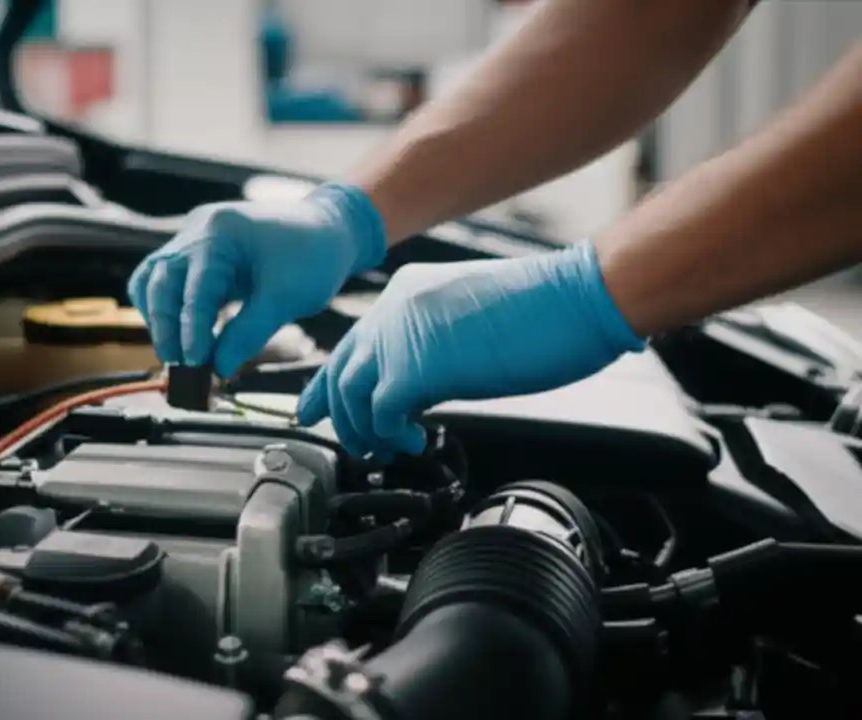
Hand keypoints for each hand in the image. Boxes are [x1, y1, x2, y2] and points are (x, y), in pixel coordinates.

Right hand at [127, 183, 385, 378]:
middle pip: (159, 281)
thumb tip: (219, 368)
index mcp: (221, 232)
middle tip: (179, 366)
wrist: (329, 230)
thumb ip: (249, 333)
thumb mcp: (286, 298)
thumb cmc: (314, 257)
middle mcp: (198, 230)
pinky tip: (182, 333)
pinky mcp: (196, 251)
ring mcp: (193, 237)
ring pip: (153, 278)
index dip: (191, 329)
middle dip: (166, 327)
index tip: (195, 363)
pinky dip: (167, 306)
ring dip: (159, 317)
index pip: (194, 288)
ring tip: (177, 353)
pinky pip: (166, 278)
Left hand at [296, 241, 644, 458]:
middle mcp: (393, 309)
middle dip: (341, 417)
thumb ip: (432, 348)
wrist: (579, 297)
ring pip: (351, 394)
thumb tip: (416, 390)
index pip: (351, 344)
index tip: (317, 412)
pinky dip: (392, 435)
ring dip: (366, 431)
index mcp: (406, 294)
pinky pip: (380, 413)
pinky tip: (415, 442)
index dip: (329, 384)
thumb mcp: (470, 324)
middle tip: (359, 447)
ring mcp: (401, 335)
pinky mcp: (418, 366)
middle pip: (341, 370)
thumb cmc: (544, 313)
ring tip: (389, 450)